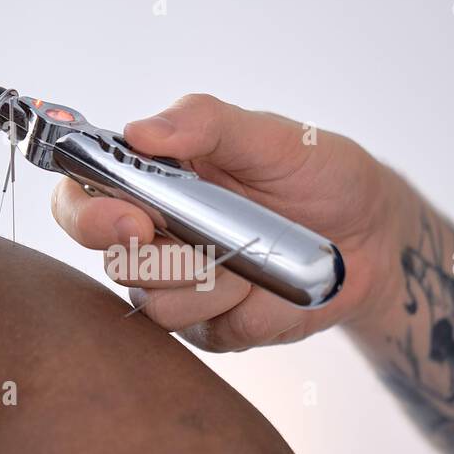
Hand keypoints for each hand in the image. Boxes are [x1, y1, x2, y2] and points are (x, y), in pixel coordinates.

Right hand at [50, 93, 405, 350]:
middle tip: (202, 242)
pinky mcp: (213, 329)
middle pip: (113, 262)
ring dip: (213, 280)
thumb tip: (139, 130)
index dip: (87, 215)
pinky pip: (208, 331)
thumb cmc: (317, 174)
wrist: (373, 234)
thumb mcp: (269, 135)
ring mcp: (181, 287)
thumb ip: (205, 122)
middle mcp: (154, 237)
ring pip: (158, 304)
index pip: (80, 200)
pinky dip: (247, 305)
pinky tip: (270, 284)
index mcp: (151, 182)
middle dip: (159, 255)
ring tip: (256, 254)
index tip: (133, 218)